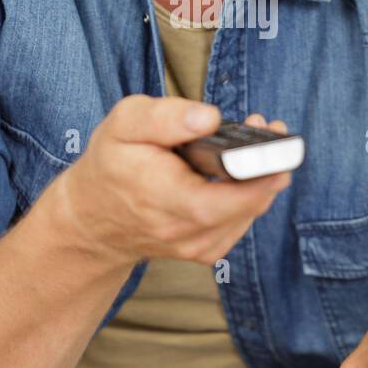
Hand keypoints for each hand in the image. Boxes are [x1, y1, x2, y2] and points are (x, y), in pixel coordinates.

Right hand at [46, 96, 290, 272]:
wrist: (92, 218)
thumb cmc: (111, 165)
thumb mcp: (124, 125)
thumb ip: (166, 117)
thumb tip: (210, 118)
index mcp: (164, 199)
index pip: (224, 199)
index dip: (258, 174)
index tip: (275, 142)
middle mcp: (184, 232)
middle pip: (246, 204)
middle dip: (266, 164)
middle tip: (268, 127)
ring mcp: (197, 247)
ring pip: (249, 212)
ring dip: (261, 177)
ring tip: (256, 142)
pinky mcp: (205, 249)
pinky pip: (241, 221)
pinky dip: (249, 195)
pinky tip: (245, 171)